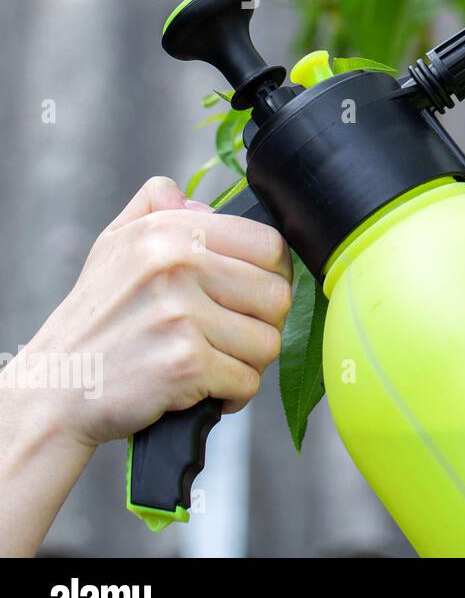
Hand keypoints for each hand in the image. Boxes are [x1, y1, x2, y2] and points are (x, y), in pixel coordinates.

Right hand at [24, 176, 292, 447]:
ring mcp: (181, 314)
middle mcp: (176, 265)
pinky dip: (232, 394)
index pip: (269, 245)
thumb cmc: (94, 323)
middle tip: (229, 338)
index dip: (271, 277)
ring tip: (212, 362)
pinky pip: (248, 380)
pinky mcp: (185, 361)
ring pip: (268, 341)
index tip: (250, 298)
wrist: (54, 391)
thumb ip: (154, 210)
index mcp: (168, 231)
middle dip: (262, 325)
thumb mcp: (112, 248)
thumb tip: (200, 203)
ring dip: (247, 362)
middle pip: (277, 296)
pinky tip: (203, 389)